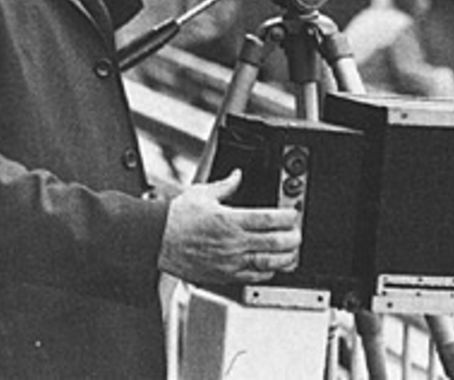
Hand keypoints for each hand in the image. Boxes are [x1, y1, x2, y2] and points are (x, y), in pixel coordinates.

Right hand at [158, 170, 301, 284]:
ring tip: (292, 253)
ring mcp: (229, 262)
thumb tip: (237, 175)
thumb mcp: (202, 193)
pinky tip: (272, 268)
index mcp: (229, 220)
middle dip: (292, 239)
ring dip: (284, 259)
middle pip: (273, 243)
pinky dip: (266, 273)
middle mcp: (232, 243)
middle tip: (298, 234)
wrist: (156, 240)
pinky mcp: (223, 275)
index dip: (286, 217)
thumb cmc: (176, 219)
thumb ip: (226, 185)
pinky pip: (251, 278)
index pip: (267, 219)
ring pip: (266, 263)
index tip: (293, 214)